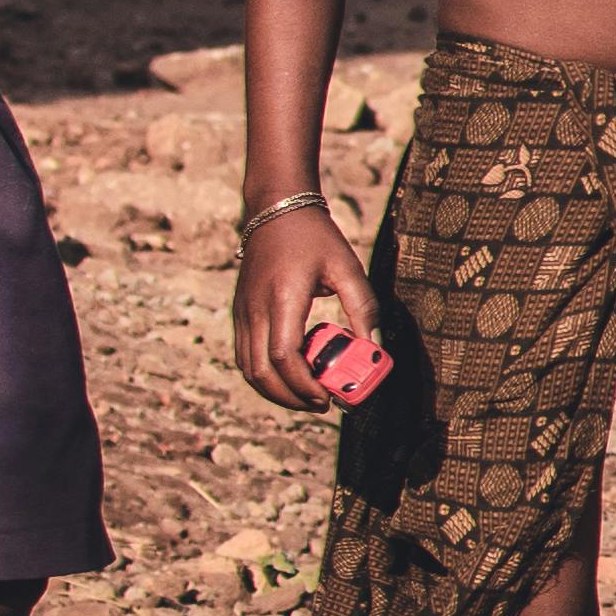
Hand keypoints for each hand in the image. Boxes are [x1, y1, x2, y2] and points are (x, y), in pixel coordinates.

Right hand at [232, 205, 375, 414]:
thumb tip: (375, 348)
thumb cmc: (316, 238)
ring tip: (307, 397)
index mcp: (283, 297)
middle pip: (261, 372)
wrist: (275, 210)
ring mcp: (242, 312)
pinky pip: (245, 356)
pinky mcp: (239, 313)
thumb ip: (363, 307)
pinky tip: (289, 378)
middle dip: (291, 398)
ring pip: (248, 369)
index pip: (284, 356)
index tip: (328, 397)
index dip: (304, 384)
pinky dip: (264, 376)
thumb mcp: (347, 267)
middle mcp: (255, 309)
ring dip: (275, 392)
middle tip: (321, 405)